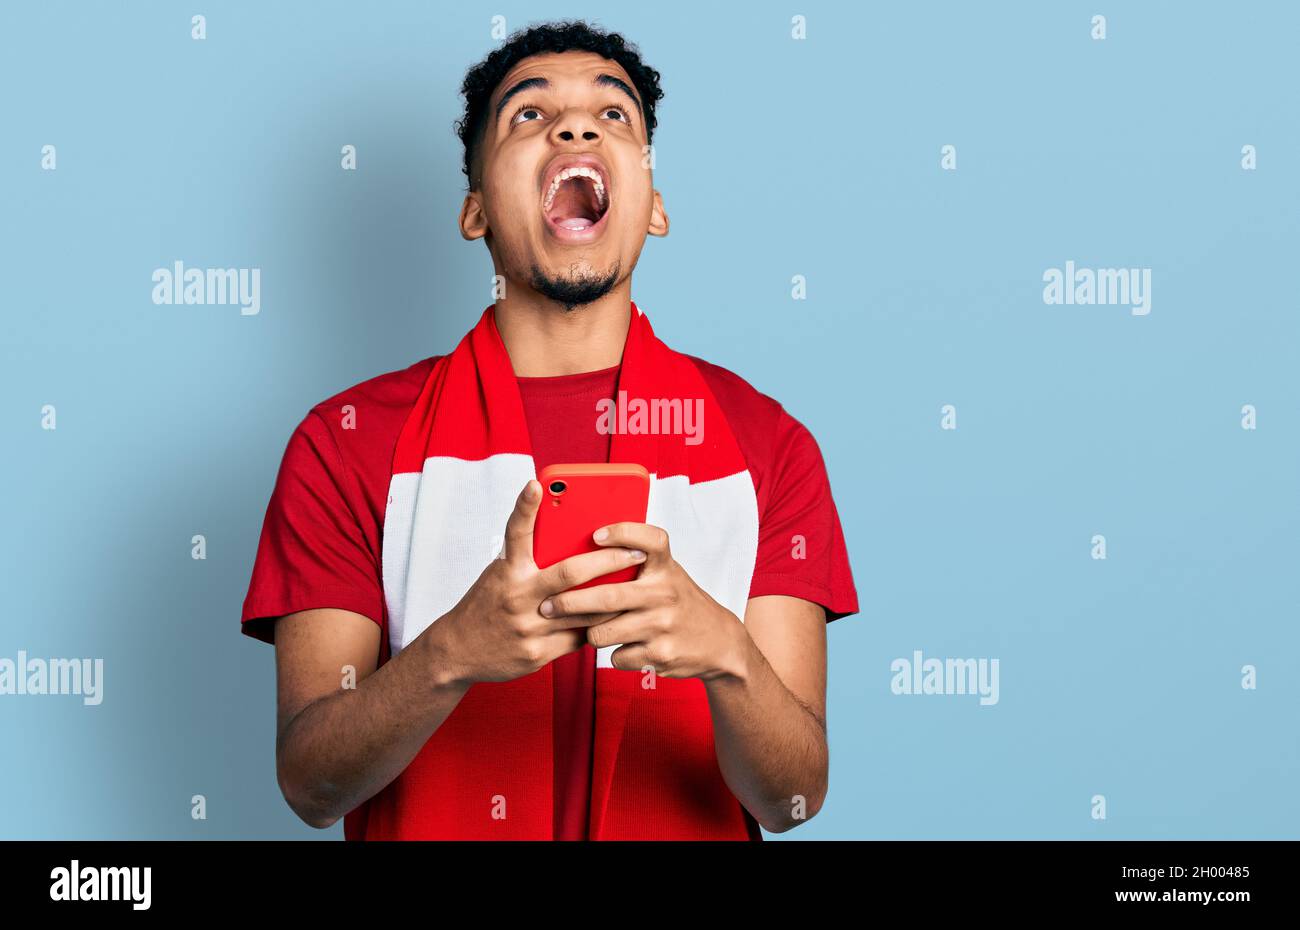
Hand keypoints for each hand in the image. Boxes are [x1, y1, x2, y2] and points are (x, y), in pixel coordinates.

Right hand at [432, 480, 647, 686]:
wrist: (457, 651)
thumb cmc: (487, 605)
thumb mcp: (501, 575)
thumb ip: (530, 562)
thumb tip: (572, 542)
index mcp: (506, 571)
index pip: (516, 533)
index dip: (525, 507)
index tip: (536, 484)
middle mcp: (516, 596)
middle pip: (570, 573)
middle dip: (608, 561)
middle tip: (634, 552)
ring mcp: (527, 626)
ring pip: (583, 610)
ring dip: (612, 598)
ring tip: (637, 586)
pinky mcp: (535, 653)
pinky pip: (578, 638)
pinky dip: (595, 627)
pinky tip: (608, 619)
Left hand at [539, 522, 746, 681]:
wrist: (718, 642)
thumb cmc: (680, 601)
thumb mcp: (666, 574)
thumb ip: (637, 562)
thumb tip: (583, 548)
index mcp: (666, 568)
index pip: (650, 539)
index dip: (623, 532)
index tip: (596, 534)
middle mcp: (666, 594)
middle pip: (607, 596)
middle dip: (570, 603)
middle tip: (547, 606)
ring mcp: (663, 626)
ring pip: (604, 632)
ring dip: (590, 633)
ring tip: (590, 629)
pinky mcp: (661, 655)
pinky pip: (617, 656)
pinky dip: (614, 654)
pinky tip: (625, 646)